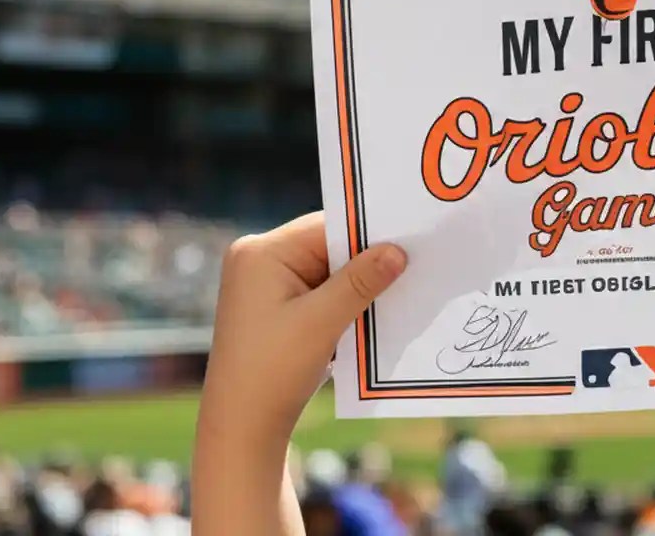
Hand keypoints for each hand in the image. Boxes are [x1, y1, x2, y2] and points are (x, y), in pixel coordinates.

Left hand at [192, 213, 406, 535]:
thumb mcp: (321, 322)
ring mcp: (266, 285)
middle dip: (366, 261)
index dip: (368, 233)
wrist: (242, 426)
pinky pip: (320, 292)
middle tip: (412, 264)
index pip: (326, 228)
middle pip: (328, 247)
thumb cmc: (273, 372)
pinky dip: (345, 302)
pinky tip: (372, 313)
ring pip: (328, 271)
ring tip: (396, 291)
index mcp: (261, 254)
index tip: (409, 239)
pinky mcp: (276, 308)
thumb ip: (360, 282)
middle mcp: (259, 261)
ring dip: (358, 284)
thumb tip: (397, 251)